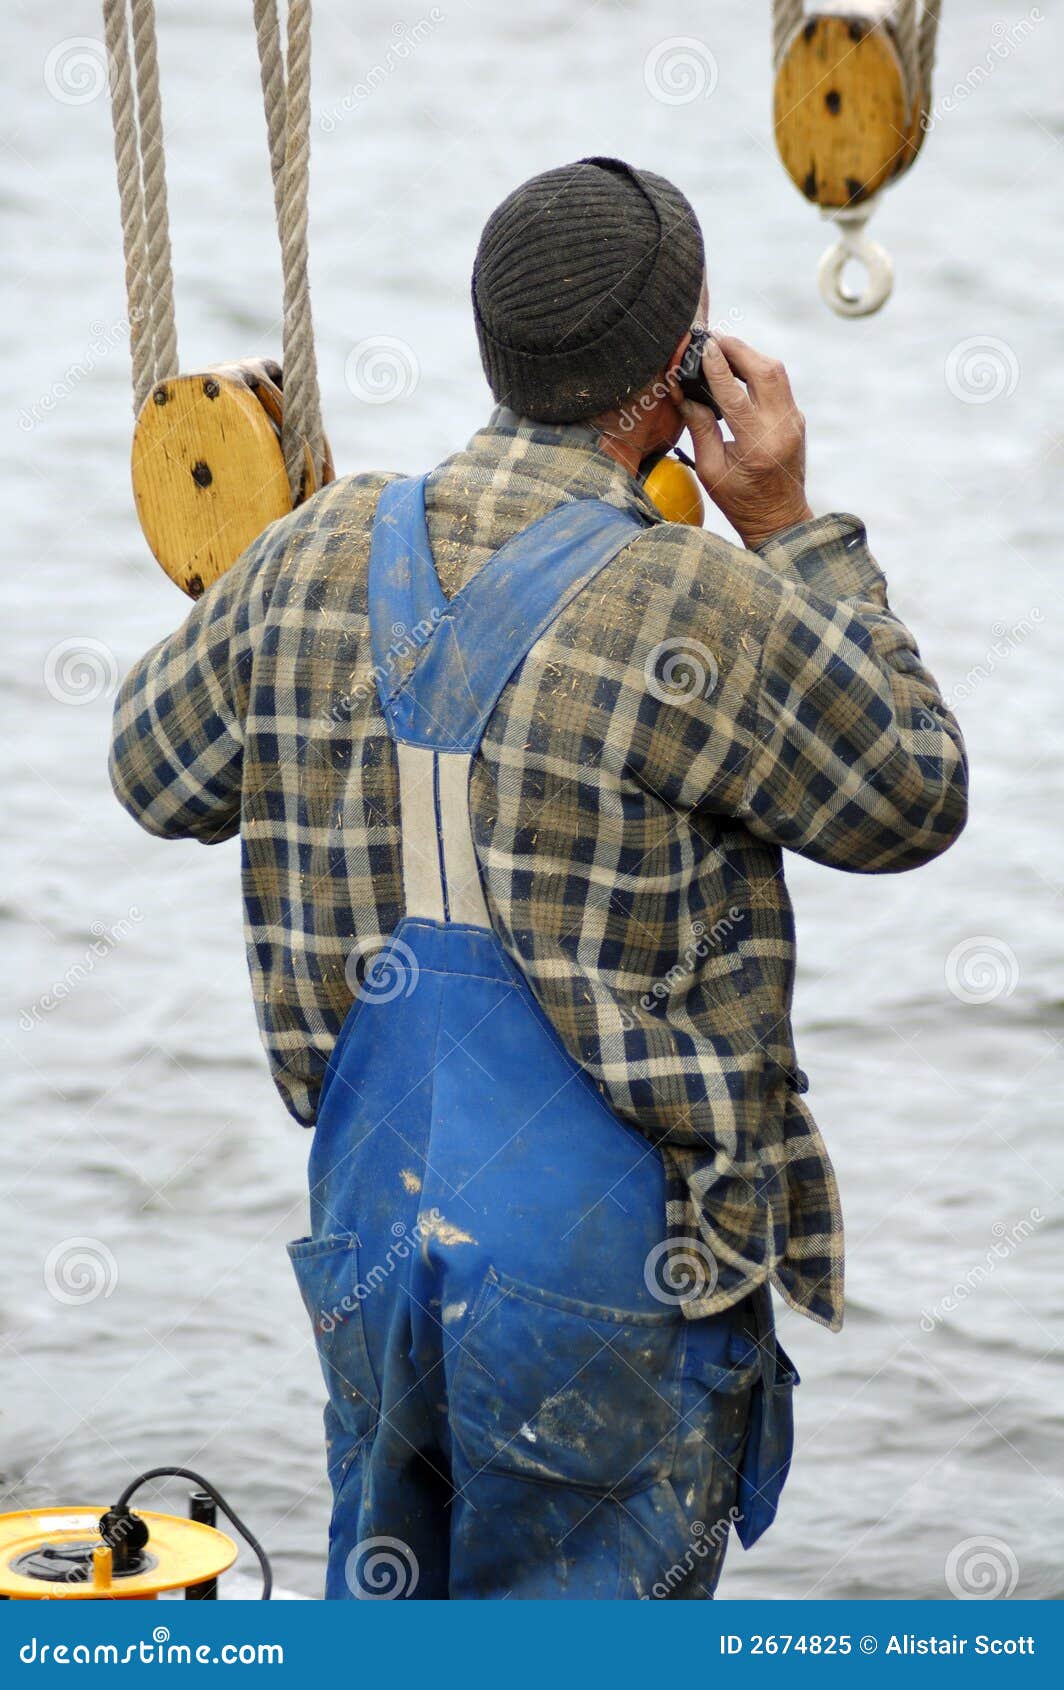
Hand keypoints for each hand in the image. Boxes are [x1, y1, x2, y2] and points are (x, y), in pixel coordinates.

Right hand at [676, 335, 812, 549]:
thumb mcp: (711, 470)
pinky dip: (757, 369)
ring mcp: (794, 421)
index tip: (704, 346)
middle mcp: (781, 429)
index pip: (735, 396)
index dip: (717, 368)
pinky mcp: (795, 418)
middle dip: (738, 349)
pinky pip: (779, 383)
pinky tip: (738, 368)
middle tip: (712, 339)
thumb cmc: (740, 501)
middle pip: (766, 371)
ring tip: (722, 349)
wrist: (779, 518)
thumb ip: (700, 428)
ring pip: (776, 371)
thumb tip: (685, 394)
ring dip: (749, 355)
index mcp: (757, 446)